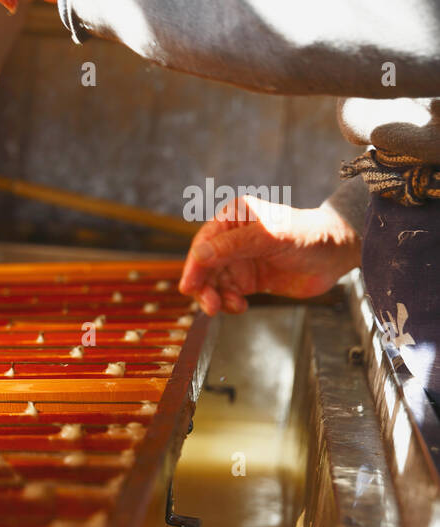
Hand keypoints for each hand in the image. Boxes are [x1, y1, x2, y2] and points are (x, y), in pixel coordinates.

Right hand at [178, 196, 361, 314]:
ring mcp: (239, 260)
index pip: (204, 244)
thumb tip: (198, 255)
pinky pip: (227, 294)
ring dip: (216, 297)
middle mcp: (231, 239)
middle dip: (204, 287)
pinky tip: (240, 306)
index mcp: (233, 219)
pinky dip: (228, 303)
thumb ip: (234, 245)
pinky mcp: (248, 280)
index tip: (189, 286)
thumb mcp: (270, 237)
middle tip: (210, 306)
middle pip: (204, 266)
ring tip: (229, 307)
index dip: (194, 266)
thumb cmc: (308, 235)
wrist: (337, 255)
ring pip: (213, 283)